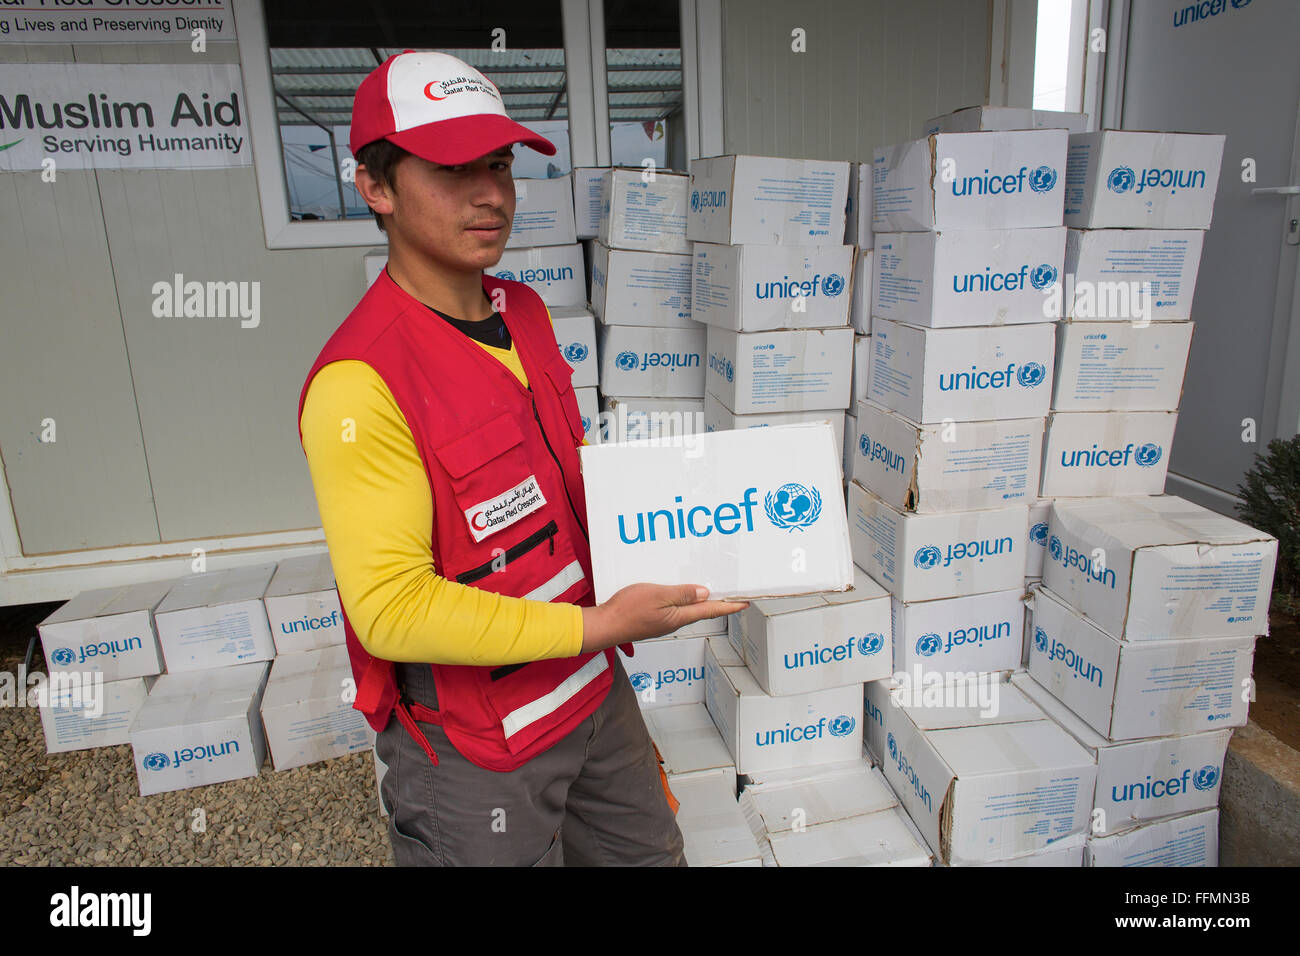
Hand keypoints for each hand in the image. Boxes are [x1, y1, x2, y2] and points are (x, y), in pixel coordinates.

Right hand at [579, 583, 748, 653]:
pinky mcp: (653, 620)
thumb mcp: (657, 595)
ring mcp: (663, 622)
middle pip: (701, 611)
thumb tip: (704, 594)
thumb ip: (681, 594)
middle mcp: (674, 621)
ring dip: (700, 601)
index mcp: (679, 616)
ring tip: (710, 590)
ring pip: (687, 609)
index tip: (745, 603)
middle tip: (732, 595)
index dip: (729, 606)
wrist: (605, 626)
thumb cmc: (627, 611)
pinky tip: (679, 593)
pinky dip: (682, 601)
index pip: (710, 610)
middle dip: (718, 603)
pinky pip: (673, 609)